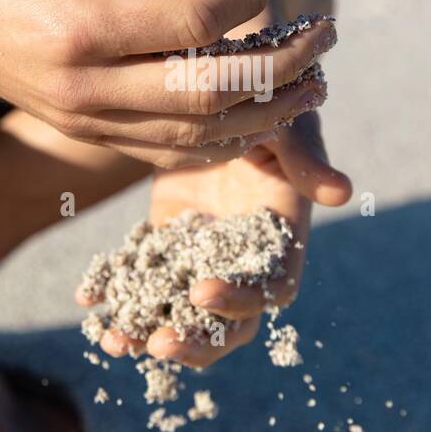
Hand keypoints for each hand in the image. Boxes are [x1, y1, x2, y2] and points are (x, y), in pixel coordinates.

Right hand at [0, 0, 334, 167]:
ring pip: (201, 134)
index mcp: (82, 29)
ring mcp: (90, 122)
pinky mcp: (92, 136)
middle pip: (213, 90)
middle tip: (326, 35)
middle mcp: (89, 89)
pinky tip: (265, 116)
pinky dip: (228, 139)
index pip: (197, 22)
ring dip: (269, 111)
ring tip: (315, 82)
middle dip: (283, 64)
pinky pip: (174, 152)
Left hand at [78, 110, 351, 366]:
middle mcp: (243, 255)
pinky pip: (142, 277)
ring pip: (181, 311)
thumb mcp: (285, 123)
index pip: (271, 287)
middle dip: (196, 340)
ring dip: (150, 332)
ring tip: (113, 342)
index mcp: (280, 235)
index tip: (198, 292)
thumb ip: (305, 159)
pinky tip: (88, 297)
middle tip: (158, 344)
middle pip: (230, 323)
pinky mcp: (166, 239)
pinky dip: (116, 292)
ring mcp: (202, 252)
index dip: (240, 298)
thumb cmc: (267, 98)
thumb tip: (343, 194)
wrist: (217, 87)